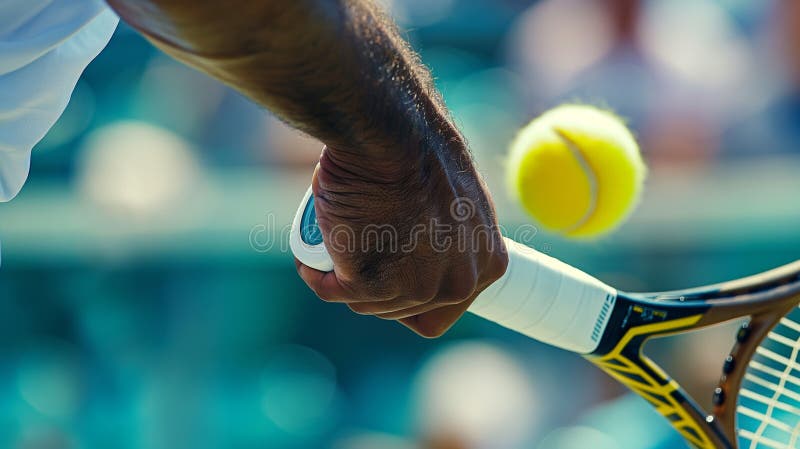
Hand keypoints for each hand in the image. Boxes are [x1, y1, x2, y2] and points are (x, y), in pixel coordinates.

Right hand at [295, 141, 507, 337]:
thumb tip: (429, 251)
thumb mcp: (457, 201)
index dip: (413, 289)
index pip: (446, 304)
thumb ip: (451, 237)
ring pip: (367, 303)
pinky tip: (312, 255)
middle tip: (358, 251)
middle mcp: (460, 284)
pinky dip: (317, 274)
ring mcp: (418, 289)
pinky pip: (333, 290)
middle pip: (405, 308)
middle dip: (376, 286)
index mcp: (489, 264)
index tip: (393, 270)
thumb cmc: (418, 152)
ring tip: (334, 243)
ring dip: (344, 280)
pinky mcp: (374, 285)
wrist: (390, 134)